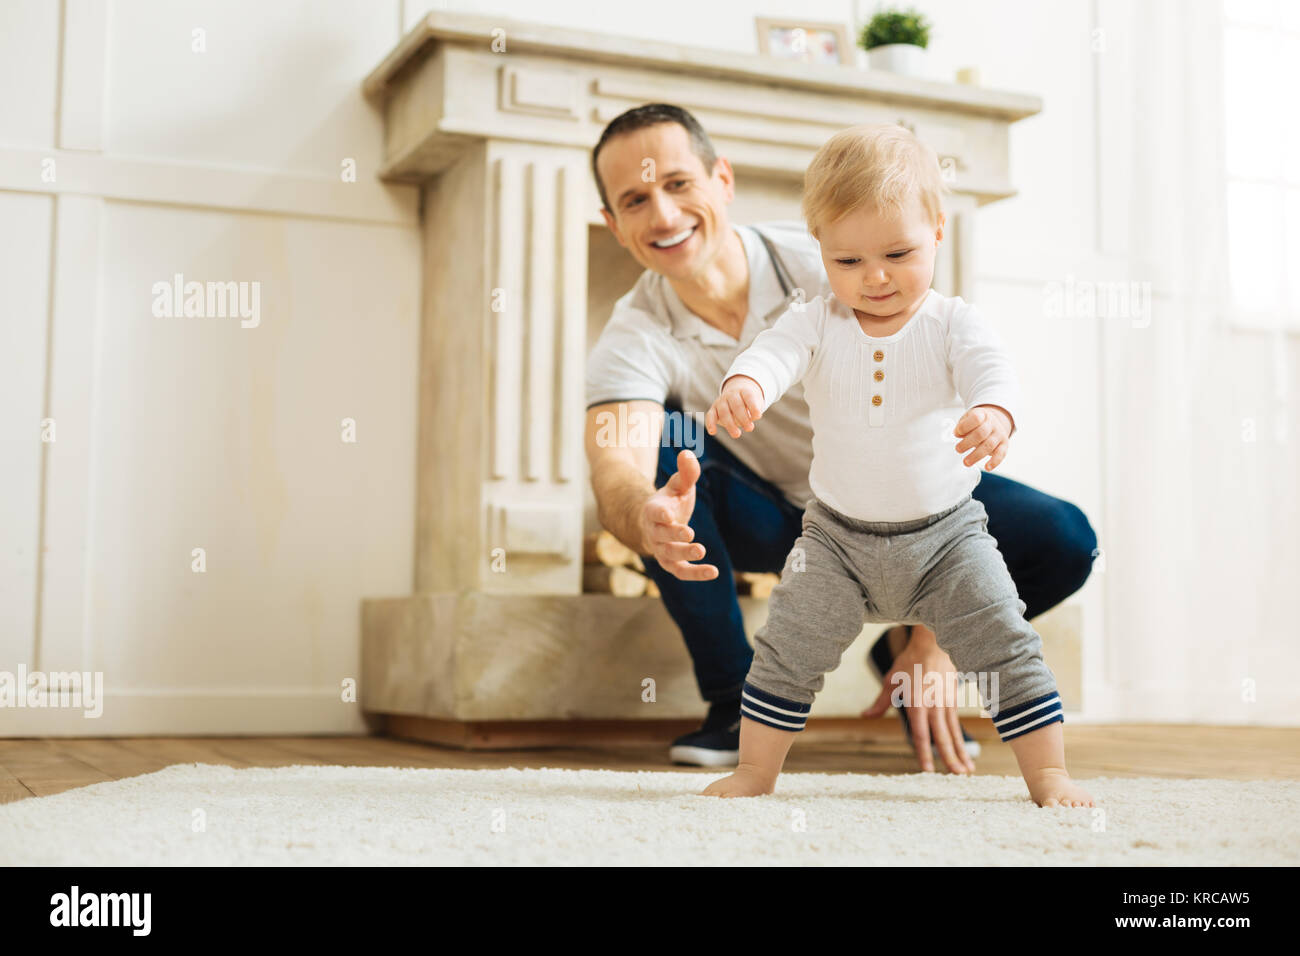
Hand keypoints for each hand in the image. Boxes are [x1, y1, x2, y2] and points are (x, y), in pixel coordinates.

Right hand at [638, 449, 717, 580]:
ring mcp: (661, 550)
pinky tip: (714, 572)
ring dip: (684, 556)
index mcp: (653, 510)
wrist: (658, 525)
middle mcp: (654, 532)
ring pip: (669, 557)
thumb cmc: (671, 502)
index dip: (661, 514)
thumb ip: (686, 473)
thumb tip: (688, 454)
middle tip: (691, 534)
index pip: (654, 512)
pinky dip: (696, 574)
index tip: (669, 515)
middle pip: (660, 536)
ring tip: (702, 551)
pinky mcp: (672, 563)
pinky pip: (681, 572)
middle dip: (674, 536)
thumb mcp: (678, 485)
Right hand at [705, 375, 763, 438]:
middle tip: (750, 428)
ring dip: (730, 424)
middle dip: (743, 418)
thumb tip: (750, 419)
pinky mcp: (713, 409)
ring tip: (737, 434)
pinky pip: (710, 416)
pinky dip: (710, 423)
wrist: (735, 395)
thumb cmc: (748, 404)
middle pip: (736, 405)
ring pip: (724, 412)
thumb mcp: (754, 405)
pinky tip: (712, 432)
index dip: (753, 406)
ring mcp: (721, 401)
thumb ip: (753, 412)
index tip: (758, 416)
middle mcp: (731, 394)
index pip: (748, 397)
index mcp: (743, 391)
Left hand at [861, 627, 976, 773]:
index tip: (928, 770)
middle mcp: (934, 706)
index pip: (922, 734)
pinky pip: (956, 724)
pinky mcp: (953, 700)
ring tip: (967, 771)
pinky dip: (961, 740)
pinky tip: (964, 752)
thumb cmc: (909, 661)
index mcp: (917, 703)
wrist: (934, 643)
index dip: (925, 753)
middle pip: (943, 737)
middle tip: (958, 777)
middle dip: (950, 758)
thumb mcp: (891, 680)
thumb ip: (881, 702)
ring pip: (954, 733)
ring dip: (960, 753)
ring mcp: (946, 703)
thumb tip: (865, 715)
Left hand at [953, 404, 1012, 471]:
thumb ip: (962, 426)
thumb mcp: (968, 419)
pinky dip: (994, 462)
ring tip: (966, 462)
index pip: (975, 418)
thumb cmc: (976, 423)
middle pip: (981, 433)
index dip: (964, 427)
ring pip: (989, 445)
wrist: (993, 422)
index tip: (956, 434)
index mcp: (982, 414)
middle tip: (958, 449)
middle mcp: (993, 423)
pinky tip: (987, 467)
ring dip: (976, 455)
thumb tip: (957, 434)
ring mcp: (999, 434)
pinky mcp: (1004, 444)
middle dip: (967, 443)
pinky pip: (1001, 454)